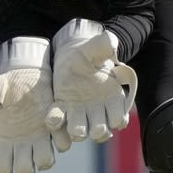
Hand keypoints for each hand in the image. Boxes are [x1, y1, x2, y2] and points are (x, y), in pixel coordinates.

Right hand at [0, 37, 70, 172]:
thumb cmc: (9, 84)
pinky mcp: (57, 131)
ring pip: (45, 162)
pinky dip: (59, 137)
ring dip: (44, 153)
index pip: (0, 168)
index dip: (0, 163)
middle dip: (25, 164)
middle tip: (25, 144)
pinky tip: (52, 121)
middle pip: (24, 172)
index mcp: (2, 139)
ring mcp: (40, 139)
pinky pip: (62, 145)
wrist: (32, 74)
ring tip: (41, 134)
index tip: (1, 144)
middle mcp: (21, 144)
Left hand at [48, 19, 136, 141]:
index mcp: (113, 99)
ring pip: (82, 132)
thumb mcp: (94, 49)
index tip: (116, 120)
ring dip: (78, 132)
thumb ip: (103, 46)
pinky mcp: (62, 110)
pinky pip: (60, 123)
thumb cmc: (87, 55)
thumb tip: (111, 40)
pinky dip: (56, 124)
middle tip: (95, 129)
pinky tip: (52, 119)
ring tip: (74, 129)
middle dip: (98, 131)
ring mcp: (80, 113)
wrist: (70, 57)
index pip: (119, 117)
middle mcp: (98, 111)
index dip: (118, 120)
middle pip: (101, 130)